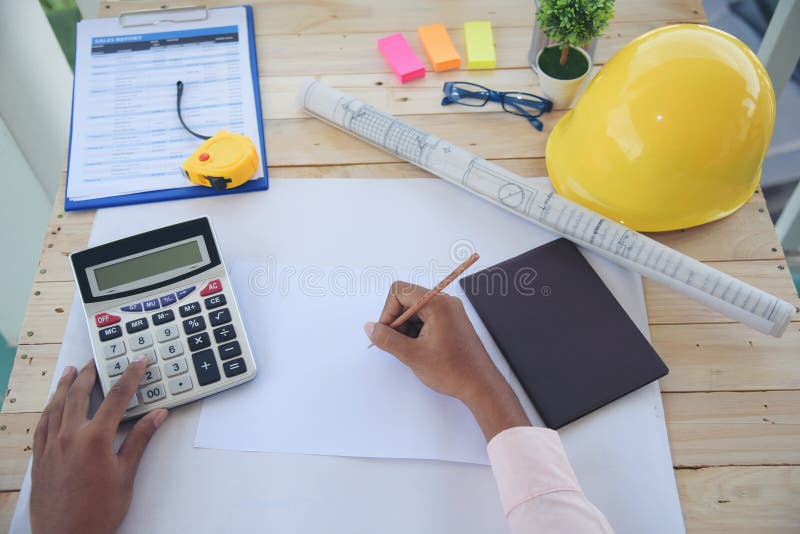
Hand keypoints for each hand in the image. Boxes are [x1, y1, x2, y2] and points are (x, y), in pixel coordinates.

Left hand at [31, 356, 167, 533]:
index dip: (130, 375)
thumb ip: (140, 440)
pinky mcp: (39, 458)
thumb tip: (157, 415)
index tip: (137, 361)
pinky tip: (52, 405)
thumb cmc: (98, 511)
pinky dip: (49, 409)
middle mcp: (69, 437)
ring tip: (71, 372)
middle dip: (90, 374)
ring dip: (64, 385)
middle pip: (79, 394)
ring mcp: (51, 447)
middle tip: (97, 360)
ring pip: (56, 406)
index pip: (116, 397)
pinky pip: (42, 425)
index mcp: (95, 438)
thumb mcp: (126, 474)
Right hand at [365, 281, 528, 439]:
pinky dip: (417, 332)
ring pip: (415, 311)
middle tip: (399, 345)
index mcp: (438, 304)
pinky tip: (420, 350)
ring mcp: (450, 312)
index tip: (387, 333)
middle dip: (397, 322)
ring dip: (406, 329)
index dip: (388, 311)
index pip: (400, 291)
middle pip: (407, 300)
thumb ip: (387, 339)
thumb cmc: (453, 370)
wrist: (481, 386)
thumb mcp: (413, 355)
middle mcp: (445, 302)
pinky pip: (426, 318)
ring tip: (412, 351)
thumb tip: (369, 327)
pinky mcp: (451, 322)